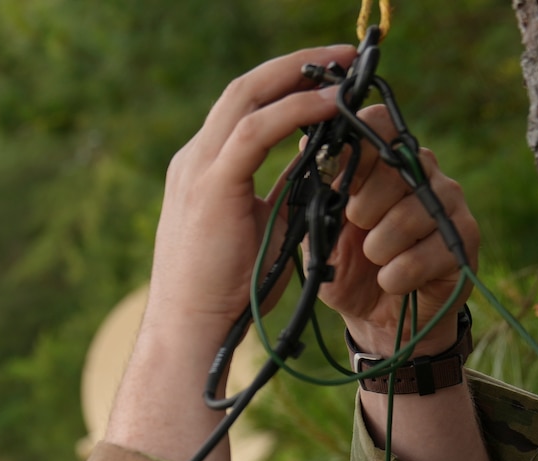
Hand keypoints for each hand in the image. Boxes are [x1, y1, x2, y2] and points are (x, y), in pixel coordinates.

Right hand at [145, 46, 358, 337]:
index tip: (331, 75)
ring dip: (300, 75)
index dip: (287, 82)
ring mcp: (197, 170)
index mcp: (204, 170)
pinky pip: (255, 131)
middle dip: (297, 64)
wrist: (192, 328)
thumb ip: (285, 190)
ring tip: (345, 70)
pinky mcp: (209, 187)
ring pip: (246, 96)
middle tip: (345, 56)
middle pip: (244, 88)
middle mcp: (194, 160)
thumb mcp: (264, 226)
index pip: (244, 107)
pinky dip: (295, 111)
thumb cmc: (228, 290)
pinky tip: (330, 106)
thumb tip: (324, 163)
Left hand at [318, 105, 479, 356]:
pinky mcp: (464, 241)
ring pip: (408, 215)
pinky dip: (396, 275)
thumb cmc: (348, 268)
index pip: (380, 125)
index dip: (356, 148)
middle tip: (357, 228)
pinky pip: (425, 254)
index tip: (338, 182)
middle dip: (362, 208)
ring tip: (374, 260)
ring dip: (378, 248)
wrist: (375, 319)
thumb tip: (304, 142)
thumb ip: (316, 194)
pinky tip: (390, 281)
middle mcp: (425, 174)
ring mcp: (449, 205)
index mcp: (387, 163)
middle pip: (395, 168)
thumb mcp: (321, 233)